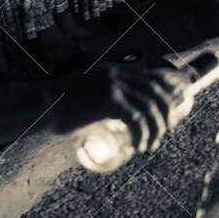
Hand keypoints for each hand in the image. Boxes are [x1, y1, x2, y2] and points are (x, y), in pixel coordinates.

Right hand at [55, 62, 194, 152]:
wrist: (41, 105)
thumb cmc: (61, 107)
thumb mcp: (88, 98)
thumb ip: (106, 103)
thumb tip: (120, 119)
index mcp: (114, 71)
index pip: (152, 75)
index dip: (168, 88)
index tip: (177, 103)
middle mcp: (118, 74)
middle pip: (156, 90)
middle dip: (165, 113)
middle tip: (163, 132)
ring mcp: (114, 86)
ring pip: (149, 106)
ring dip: (155, 128)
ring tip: (150, 145)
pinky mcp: (109, 100)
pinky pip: (136, 118)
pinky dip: (142, 134)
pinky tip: (139, 146)